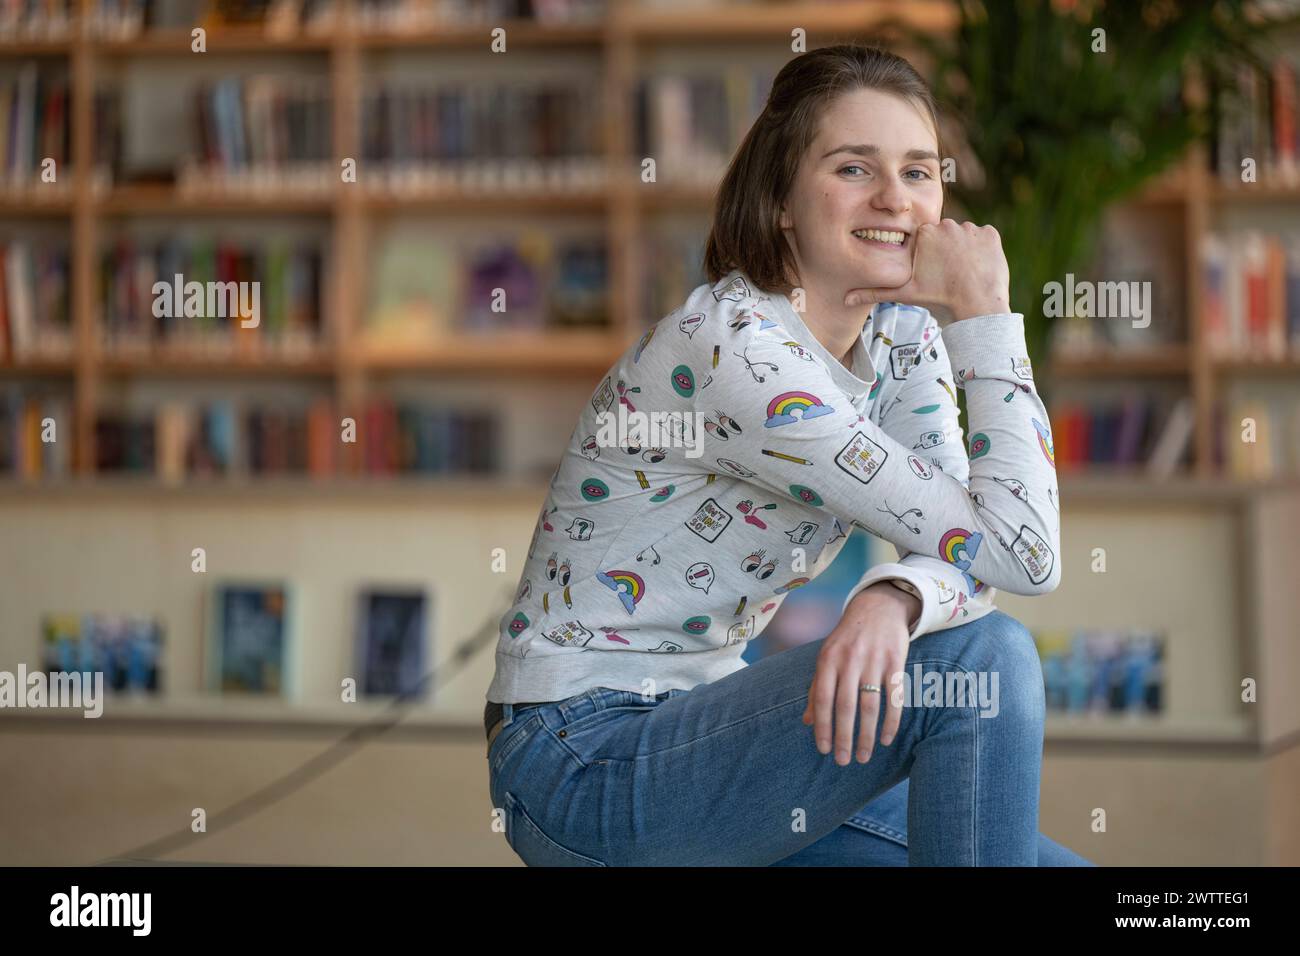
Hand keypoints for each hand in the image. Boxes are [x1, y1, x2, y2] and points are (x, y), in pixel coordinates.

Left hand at [801, 582, 914, 765]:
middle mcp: (850, 660)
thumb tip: (808, 722)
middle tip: (843, 761)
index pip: (823, 699)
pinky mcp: (896, 662)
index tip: (823, 750)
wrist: (878, 607)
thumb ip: (817, 688)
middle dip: (844, 737)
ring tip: (864, 756)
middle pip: (846, 706)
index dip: (823, 726)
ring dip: (867, 735)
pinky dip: (891, 721)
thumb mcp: (827, 657)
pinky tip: (887, 739)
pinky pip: (894, 697)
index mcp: (828, 659)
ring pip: (870, 705)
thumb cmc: (847, 639)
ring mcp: (874, 660)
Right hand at [843, 218, 1010, 322]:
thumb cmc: (938, 299)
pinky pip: (984, 238)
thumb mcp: (904, 294)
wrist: (977, 305)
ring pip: (964, 236)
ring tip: (963, 272)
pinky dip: (982, 250)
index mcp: (924, 234)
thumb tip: (846, 299)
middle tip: (947, 274)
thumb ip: (875, 291)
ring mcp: (971, 228)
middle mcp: (947, 224)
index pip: (925, 238)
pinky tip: (977, 267)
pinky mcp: (990, 233)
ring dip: (964, 250)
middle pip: (944, 235)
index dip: (928, 255)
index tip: (933, 270)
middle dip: (946, 251)